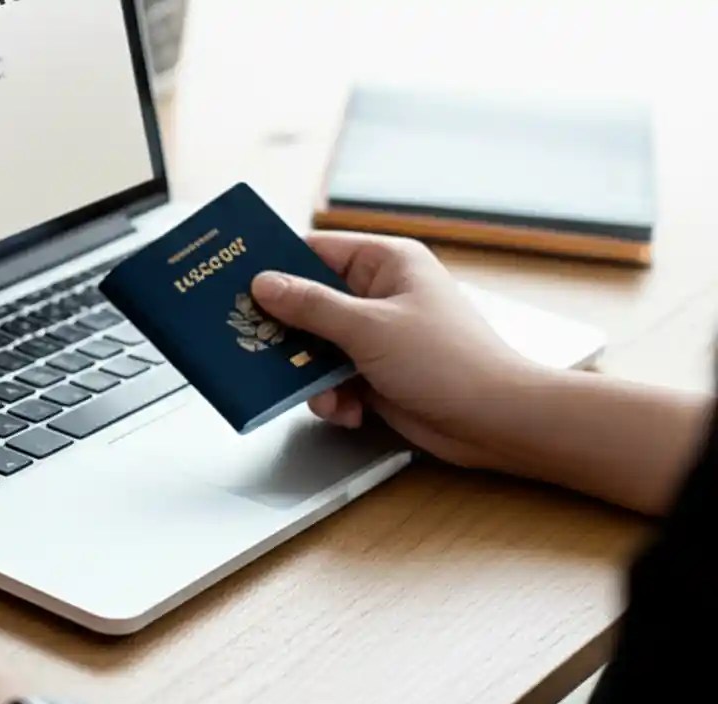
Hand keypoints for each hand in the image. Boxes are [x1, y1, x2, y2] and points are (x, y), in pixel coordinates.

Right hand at [251, 231, 533, 468]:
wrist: (494, 421)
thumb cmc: (449, 362)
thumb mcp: (369, 328)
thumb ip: (311, 307)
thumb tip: (264, 284)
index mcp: (385, 263)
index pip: (315, 252)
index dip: (276, 268)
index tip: (238, 284)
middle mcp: (379, 295)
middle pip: (308, 304)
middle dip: (289, 334)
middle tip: (258, 348)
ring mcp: (377, 336)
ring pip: (316, 348)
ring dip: (312, 375)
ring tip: (324, 393)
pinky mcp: (377, 374)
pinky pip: (333, 379)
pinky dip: (334, 398)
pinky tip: (349, 410)